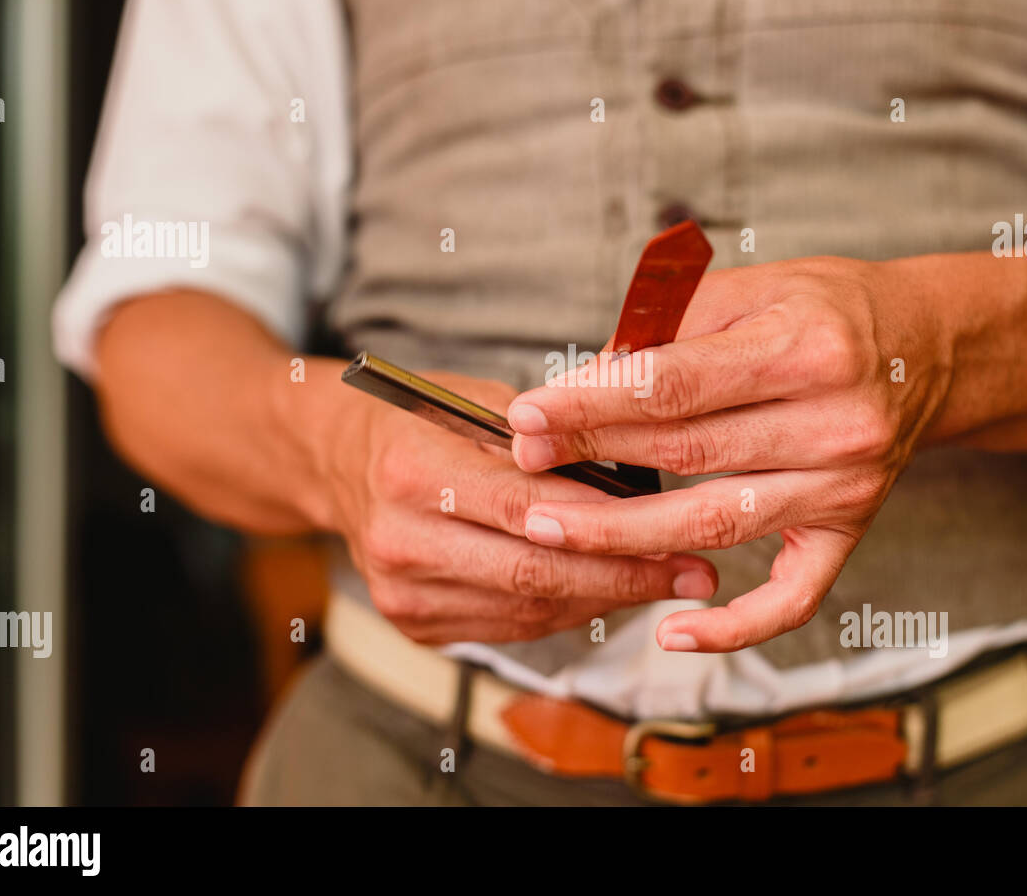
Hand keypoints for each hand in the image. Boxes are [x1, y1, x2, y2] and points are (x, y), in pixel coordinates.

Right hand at [319, 366, 718, 644]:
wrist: (333, 462)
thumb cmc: (416, 419)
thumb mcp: (475, 401)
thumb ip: (547, 442)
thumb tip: (637, 482)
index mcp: (413, 472)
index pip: (531, 509)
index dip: (613, 528)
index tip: (681, 535)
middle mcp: (400, 541)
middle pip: (535, 573)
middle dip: (626, 577)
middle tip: (692, 574)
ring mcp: (403, 592)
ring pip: (530, 609)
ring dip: (605, 599)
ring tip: (662, 582)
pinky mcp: (414, 623)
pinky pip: (511, 626)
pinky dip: (566, 610)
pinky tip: (606, 591)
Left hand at [505, 257, 952, 652]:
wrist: (927, 348)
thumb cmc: (825, 309)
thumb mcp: (752, 287)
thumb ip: (668, 329)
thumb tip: (582, 384)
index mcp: (803, 347)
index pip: (676, 384)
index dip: (593, 403)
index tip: (530, 414)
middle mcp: (833, 422)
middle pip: (688, 453)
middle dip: (592, 458)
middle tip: (524, 463)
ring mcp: (845, 485)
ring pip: (716, 523)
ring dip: (626, 536)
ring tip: (552, 532)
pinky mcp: (850, 529)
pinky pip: (794, 596)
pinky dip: (735, 625)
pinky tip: (673, 632)